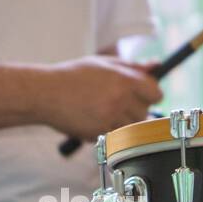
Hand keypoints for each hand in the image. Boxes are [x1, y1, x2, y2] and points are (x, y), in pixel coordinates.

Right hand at [38, 55, 162, 140]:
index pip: (156, 93)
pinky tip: (93, 120)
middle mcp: (120, 99)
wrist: (46, 93)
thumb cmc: (74, 76)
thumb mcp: (104, 64)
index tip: (142, 96)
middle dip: (134, 110)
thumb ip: (132, 66)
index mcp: (124, 79)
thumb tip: (156, 66)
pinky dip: (108, 132)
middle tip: (115, 103)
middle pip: (145, 113)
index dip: (151, 95)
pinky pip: (115, 137)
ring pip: (131, 128)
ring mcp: (110, 118)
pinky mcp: (100, 134)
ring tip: (102, 111)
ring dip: (121, 123)